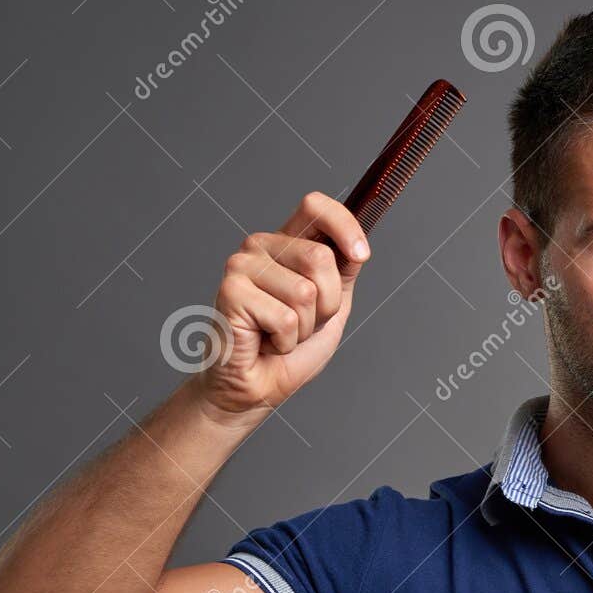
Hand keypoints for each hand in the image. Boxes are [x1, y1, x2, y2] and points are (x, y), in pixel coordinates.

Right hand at [198, 191, 370, 417]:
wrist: (258, 386)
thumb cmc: (290, 346)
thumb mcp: (330, 303)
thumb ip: (342, 270)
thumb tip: (359, 244)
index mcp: (286, 242)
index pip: (315, 207)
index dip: (344, 225)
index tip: (361, 254)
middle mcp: (261, 246)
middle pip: (319, 258)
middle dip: (326, 304)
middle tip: (302, 321)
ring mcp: (242, 266)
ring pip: (306, 292)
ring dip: (305, 327)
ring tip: (282, 333)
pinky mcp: (231, 292)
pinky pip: (286, 317)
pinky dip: (286, 341)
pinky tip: (266, 342)